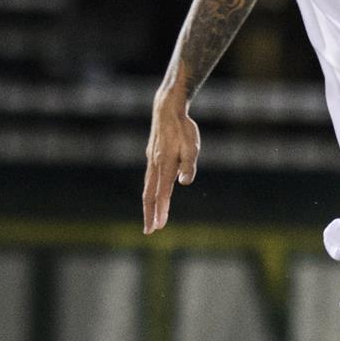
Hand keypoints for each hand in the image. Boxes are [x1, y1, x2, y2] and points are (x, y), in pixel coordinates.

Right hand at [142, 96, 201, 233]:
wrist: (167, 109)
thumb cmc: (183, 128)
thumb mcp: (192, 146)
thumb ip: (188, 165)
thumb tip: (184, 183)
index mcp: (165, 165)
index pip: (162, 193)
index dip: (161, 211)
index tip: (159, 227)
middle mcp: (155, 165)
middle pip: (149, 195)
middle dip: (150, 214)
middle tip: (149, 231)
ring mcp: (151, 161)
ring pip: (147, 187)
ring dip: (148, 205)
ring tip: (150, 219)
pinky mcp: (152, 157)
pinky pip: (149, 179)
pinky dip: (149, 192)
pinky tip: (152, 197)